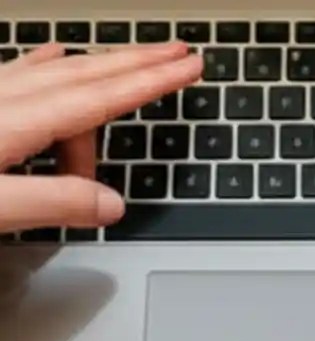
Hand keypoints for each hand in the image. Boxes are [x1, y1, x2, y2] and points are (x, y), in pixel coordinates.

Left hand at [0, 42, 201, 233]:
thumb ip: (54, 203)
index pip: (99, 99)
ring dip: (100, 70)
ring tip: (130, 84)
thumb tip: (112, 205)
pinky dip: (51, 64)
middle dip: (138, 63)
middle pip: (84, 74)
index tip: (188, 68)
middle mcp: (1, 101)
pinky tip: (55, 54)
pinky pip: (23, 73)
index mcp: (11, 123)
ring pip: (55, 74)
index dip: (151, 82)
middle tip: (179, 53)